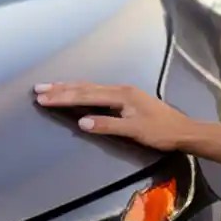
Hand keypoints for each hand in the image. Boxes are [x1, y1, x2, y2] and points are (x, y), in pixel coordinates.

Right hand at [33, 81, 190, 151]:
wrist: (183, 130)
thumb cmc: (160, 132)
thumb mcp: (134, 131)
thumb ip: (108, 125)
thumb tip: (81, 121)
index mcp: (121, 95)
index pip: (86, 95)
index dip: (63, 97)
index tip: (43, 97)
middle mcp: (120, 89)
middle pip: (86, 87)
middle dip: (61, 89)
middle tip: (38, 89)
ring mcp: (123, 92)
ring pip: (91, 87)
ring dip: (69, 87)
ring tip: (50, 87)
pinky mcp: (126, 98)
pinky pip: (97, 91)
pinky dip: (82, 90)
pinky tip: (76, 91)